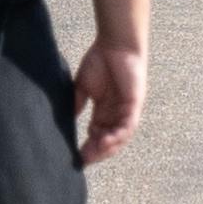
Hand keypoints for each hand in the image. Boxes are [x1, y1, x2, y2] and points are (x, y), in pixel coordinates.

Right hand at [72, 33, 150, 166]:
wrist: (115, 43)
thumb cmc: (100, 60)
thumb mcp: (82, 86)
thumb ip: (77, 104)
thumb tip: (67, 121)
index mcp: (105, 111)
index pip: (97, 135)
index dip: (89, 147)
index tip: (76, 157)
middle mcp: (117, 114)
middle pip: (109, 140)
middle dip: (96, 152)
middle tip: (84, 159)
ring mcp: (127, 111)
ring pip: (120, 137)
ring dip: (107, 147)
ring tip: (94, 153)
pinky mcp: (135, 105)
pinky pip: (128, 125)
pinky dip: (118, 135)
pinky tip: (106, 141)